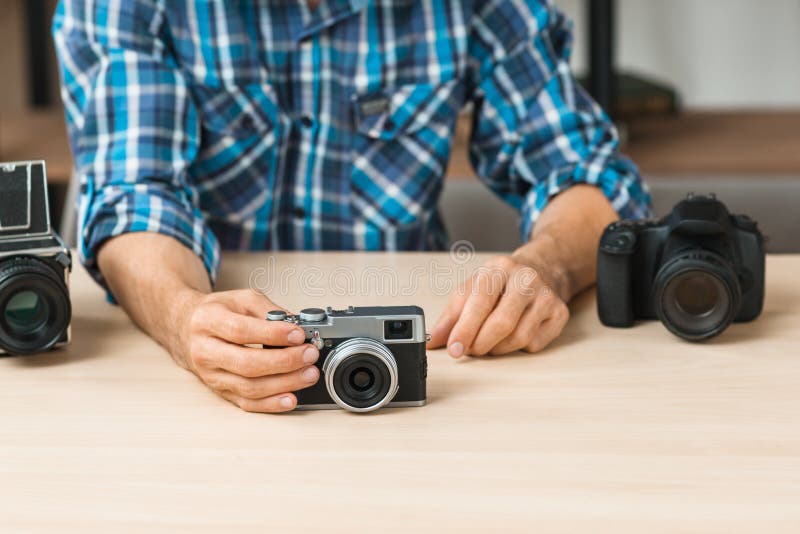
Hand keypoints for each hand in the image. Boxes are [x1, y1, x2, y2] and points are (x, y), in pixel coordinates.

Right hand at [171, 289, 319, 412]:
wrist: (186, 328)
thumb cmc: (217, 313)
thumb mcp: (240, 299)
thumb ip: (268, 309)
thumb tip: (297, 326)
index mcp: (209, 321)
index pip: (241, 331)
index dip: (272, 335)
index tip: (298, 335)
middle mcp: (206, 350)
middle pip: (247, 363)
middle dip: (284, 361)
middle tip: (309, 355)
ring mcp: (211, 375)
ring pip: (249, 387)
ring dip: (284, 383)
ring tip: (308, 374)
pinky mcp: (220, 391)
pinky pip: (246, 403)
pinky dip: (271, 404)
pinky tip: (290, 398)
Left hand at [427, 255, 569, 356]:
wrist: (540, 270)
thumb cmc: (499, 283)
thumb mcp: (471, 290)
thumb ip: (450, 316)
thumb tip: (433, 340)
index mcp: (499, 268)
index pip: (481, 301)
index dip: (465, 329)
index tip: (454, 349)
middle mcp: (526, 279)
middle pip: (502, 322)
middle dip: (481, 343)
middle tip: (469, 350)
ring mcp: (547, 295)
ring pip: (519, 337)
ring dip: (497, 348)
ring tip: (488, 342)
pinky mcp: (560, 313)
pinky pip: (535, 344)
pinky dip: (518, 348)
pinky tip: (512, 335)